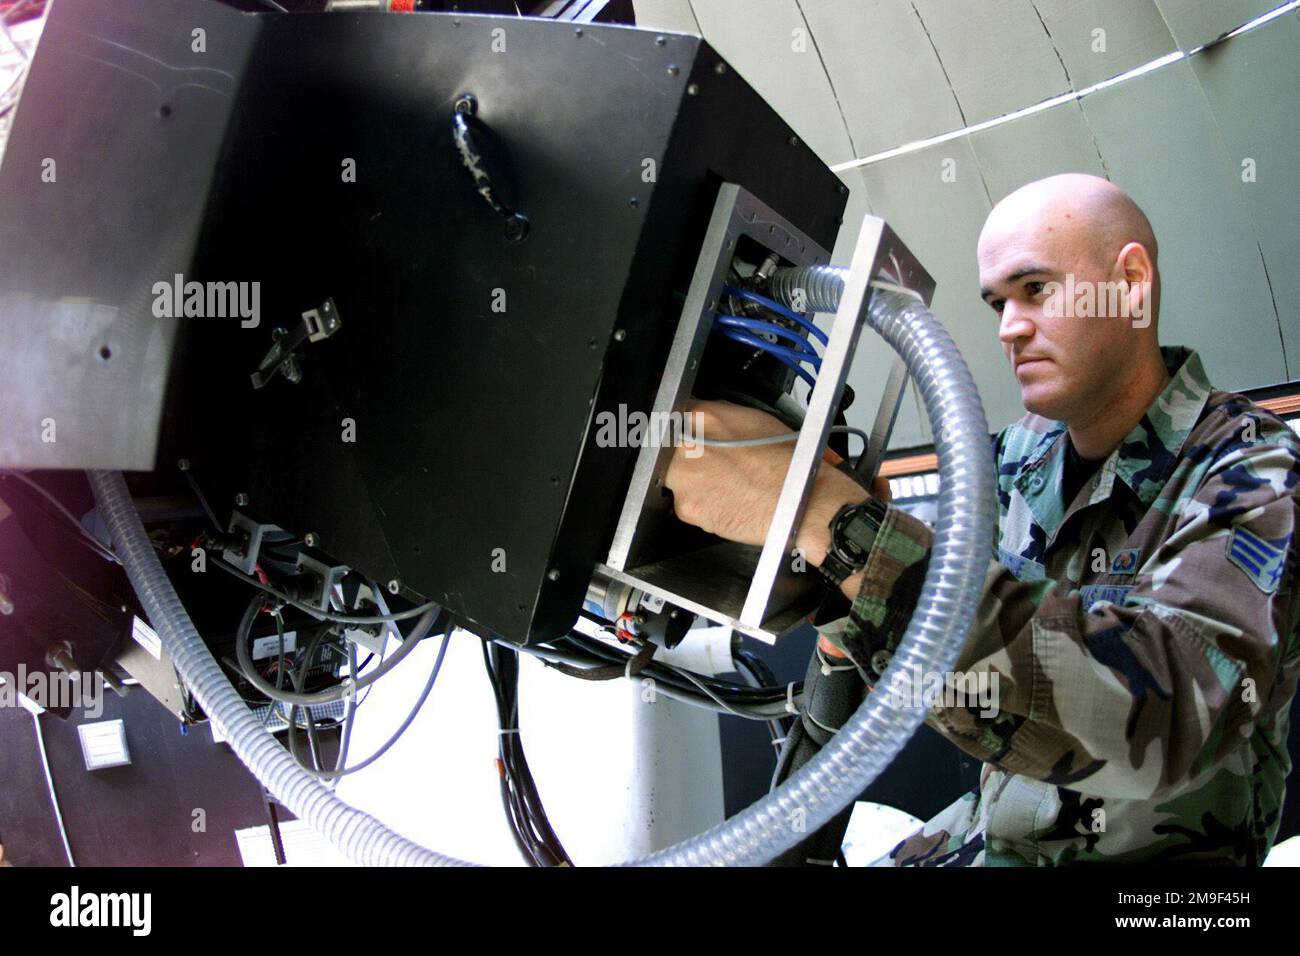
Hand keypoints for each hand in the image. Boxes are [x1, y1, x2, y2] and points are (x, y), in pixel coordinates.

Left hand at [663, 400, 885, 601]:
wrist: (802, 502)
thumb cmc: (788, 462)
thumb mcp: (755, 420)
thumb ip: (718, 417)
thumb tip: (701, 418)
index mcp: (704, 416)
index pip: (673, 415)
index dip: (683, 428)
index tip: (687, 436)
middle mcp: (687, 445)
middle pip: (667, 448)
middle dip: (686, 456)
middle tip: (713, 465)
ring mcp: (685, 478)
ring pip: (676, 479)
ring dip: (694, 482)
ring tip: (726, 485)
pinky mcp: (688, 508)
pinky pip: (687, 505)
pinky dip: (703, 505)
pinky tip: (727, 501)